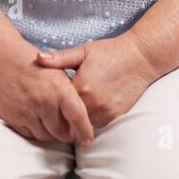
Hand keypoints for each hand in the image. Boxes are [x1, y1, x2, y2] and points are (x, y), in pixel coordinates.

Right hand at [0, 55, 93, 145]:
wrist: (2, 61)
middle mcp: (43, 101)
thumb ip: (71, 94)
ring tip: (54, 124)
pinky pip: (30, 135)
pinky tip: (38, 120)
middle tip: (71, 132)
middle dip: (68, 135)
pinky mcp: (13, 118)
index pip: (77, 116)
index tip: (87, 139)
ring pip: (46, 136)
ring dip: (52, 134)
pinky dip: (37, 131)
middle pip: (61, 132)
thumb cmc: (34, 66)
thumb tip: (83, 117)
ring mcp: (27, 111)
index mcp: (59, 88)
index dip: (84, 131)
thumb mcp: (59, 72)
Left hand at [36, 34, 158, 130]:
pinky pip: (97, 125)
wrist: (141, 58)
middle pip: (68, 119)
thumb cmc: (111, 52)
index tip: (47, 100)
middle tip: (54, 111)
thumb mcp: (84, 51)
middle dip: (61, 116)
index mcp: (81, 87)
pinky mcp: (115, 115)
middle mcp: (93, 103)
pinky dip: (89, 122)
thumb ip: (60, 58)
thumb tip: (38, 59)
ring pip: (82, 126)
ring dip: (75, 122)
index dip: (51, 103)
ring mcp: (105, 111)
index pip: (57, 105)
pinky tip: (85, 113)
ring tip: (68, 114)